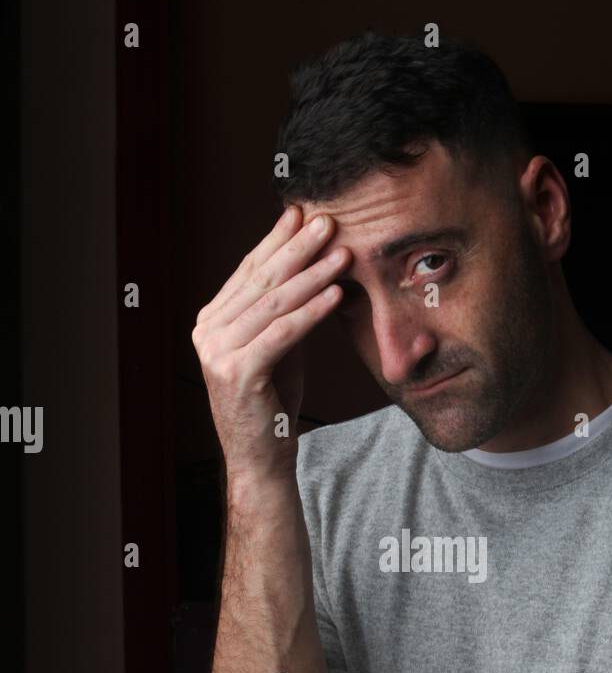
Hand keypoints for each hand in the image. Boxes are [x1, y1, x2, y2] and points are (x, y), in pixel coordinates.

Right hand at [191, 206, 349, 487]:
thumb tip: (309, 263)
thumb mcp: (278, 347)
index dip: (277, 241)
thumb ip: (283, 310)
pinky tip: (335, 294)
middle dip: (297, 248)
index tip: (303, 213)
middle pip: (261, 281)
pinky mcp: (237, 373)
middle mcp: (207, 332)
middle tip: (328, 221)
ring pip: (274, 304)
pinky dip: (312, 312)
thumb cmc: (273, 404)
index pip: (249, 271)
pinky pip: (282, 334)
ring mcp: (217, 352)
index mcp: (211, 321)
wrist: (260, 458)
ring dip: (312, 275)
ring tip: (342, 254)